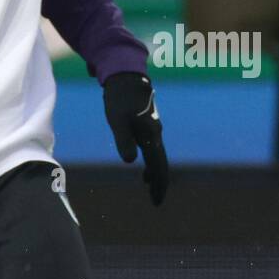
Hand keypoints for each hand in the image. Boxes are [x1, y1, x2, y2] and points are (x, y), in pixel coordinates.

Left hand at [103, 72, 168, 205]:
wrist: (125, 78)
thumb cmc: (119, 99)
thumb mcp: (117, 120)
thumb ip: (123, 140)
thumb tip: (129, 161)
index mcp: (151, 135)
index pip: (158, 166)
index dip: (158, 184)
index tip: (156, 201)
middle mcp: (156, 134)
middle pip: (161, 163)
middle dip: (159, 183)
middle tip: (156, 200)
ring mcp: (153, 129)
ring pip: (157, 156)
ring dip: (155, 173)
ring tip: (150, 187)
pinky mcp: (146, 125)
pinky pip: (152, 148)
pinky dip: (150, 161)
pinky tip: (142, 166)